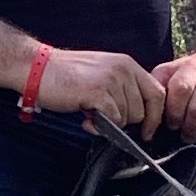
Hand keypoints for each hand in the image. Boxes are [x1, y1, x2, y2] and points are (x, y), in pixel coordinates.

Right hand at [36, 46, 166, 132]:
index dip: (155, 116)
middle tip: (103, 118)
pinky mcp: (98, 92)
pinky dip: (99, 126)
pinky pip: (112, 120)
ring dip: (109, 124)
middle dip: (125, 122)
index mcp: (127, 64)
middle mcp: (124, 69)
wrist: (38, 67)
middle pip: (142, 110)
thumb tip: (137, 116)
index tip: (146, 131)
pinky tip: (86, 120)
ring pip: (127, 117)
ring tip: (90, 115)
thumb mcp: (103, 74)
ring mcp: (111, 80)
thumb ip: (122, 89)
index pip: (157, 93)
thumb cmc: (66, 75)